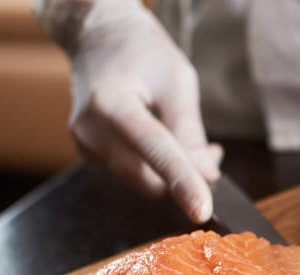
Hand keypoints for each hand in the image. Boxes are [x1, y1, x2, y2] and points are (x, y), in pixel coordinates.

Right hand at [65, 1, 220, 221]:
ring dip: (175, 174)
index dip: (183, 183)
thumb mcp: (178, 81)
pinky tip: (169, 144)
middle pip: (149, 180)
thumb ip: (190, 131)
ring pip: (144, 182)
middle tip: (213, 155)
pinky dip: (158, 168)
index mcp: (111, 104)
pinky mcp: (89, 154)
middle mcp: (90, 130)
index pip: (155, 153)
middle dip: (187, 177)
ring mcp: (85, 145)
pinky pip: (133, 174)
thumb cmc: (142, 51)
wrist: (97, 37)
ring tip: (195, 145)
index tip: (203, 211)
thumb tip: (205, 176)